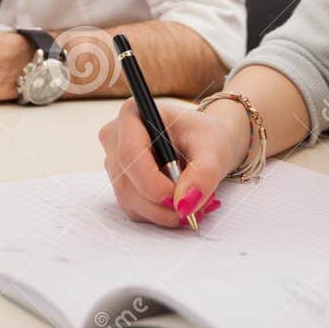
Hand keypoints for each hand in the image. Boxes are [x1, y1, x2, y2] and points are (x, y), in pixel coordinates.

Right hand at [98, 97, 245, 228]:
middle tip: (198, 208)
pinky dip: (161, 214)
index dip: (152, 183)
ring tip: (197, 204)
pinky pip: (136, 210)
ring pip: (131, 201)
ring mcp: (115, 164)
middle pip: (127, 182)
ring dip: (164, 212)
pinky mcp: (121, 185)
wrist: (205, 145)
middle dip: (163, 203)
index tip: (179, 200)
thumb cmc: (206, 138)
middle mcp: (116, 138)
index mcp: (133, 113)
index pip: (130, 154)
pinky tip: (182, 204)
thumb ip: (203, 174)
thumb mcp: (213, 150)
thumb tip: (184, 205)